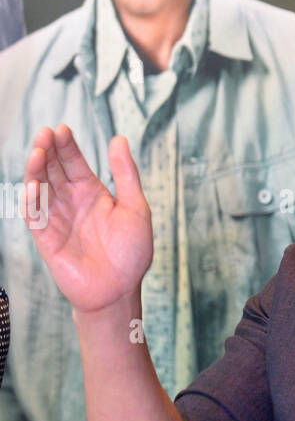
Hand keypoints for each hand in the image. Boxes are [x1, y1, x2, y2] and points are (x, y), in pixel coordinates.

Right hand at [23, 124, 152, 313]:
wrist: (119, 291)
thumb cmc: (131, 253)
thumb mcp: (136, 208)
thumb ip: (126, 175)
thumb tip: (119, 139)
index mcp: (91, 193)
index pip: (73, 162)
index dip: (67, 145)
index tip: (62, 128)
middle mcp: (71, 202)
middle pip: (53, 170)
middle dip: (48, 150)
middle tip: (46, 134)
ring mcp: (57, 219)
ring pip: (40, 188)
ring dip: (36, 169)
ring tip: (38, 151)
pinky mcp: (46, 239)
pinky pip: (34, 215)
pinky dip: (31, 200)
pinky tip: (34, 184)